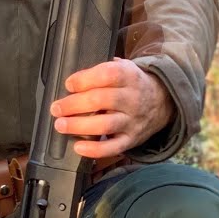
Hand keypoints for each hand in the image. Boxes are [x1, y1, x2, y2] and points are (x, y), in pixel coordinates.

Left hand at [49, 58, 173, 158]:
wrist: (162, 101)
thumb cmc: (131, 84)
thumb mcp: (122, 67)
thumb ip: (100, 71)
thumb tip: (73, 81)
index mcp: (128, 76)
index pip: (107, 74)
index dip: (85, 79)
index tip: (69, 84)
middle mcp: (132, 98)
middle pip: (101, 100)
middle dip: (74, 104)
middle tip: (56, 108)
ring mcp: (132, 120)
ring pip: (106, 124)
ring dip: (79, 126)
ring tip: (61, 125)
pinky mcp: (132, 139)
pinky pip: (113, 147)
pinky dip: (95, 150)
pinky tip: (78, 147)